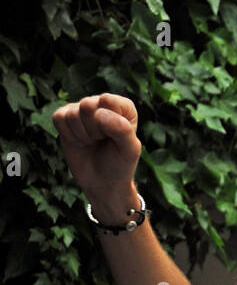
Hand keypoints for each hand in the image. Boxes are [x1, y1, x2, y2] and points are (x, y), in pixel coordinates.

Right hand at [52, 93, 140, 212]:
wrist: (103, 183)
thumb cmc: (120, 165)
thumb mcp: (130, 150)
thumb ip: (122, 129)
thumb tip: (98, 114)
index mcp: (123, 107)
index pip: (108, 101)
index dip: (109, 123)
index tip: (115, 138)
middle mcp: (101, 103)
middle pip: (87, 105)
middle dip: (93, 130)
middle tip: (101, 141)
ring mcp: (81, 109)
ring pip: (72, 114)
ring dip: (82, 135)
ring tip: (92, 143)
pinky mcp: (65, 118)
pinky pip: (59, 118)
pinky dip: (69, 136)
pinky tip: (80, 142)